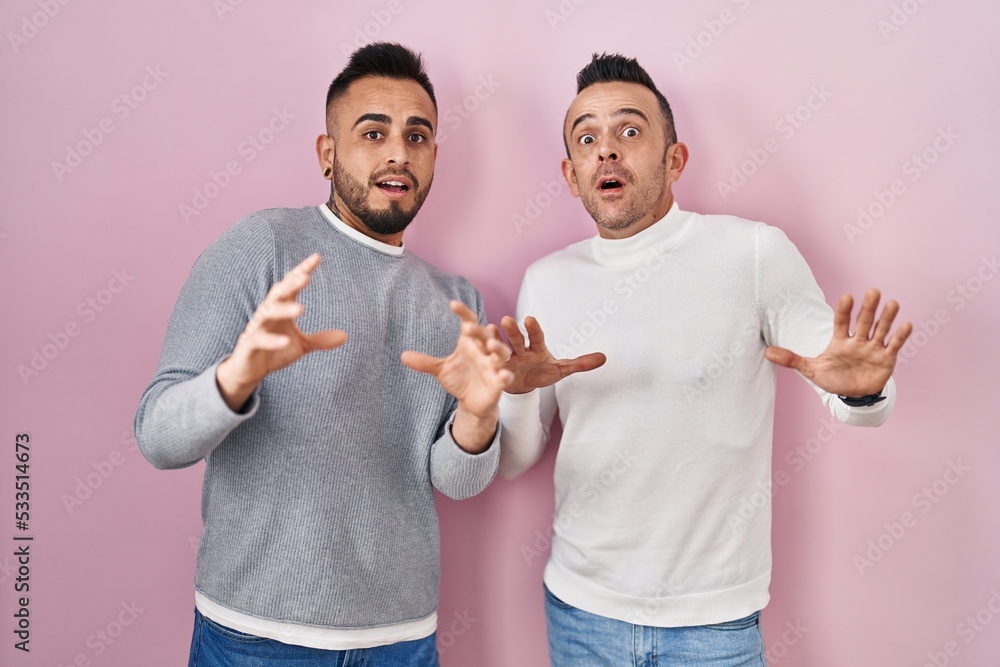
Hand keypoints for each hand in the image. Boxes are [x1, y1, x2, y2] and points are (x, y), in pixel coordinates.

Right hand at [217, 253, 346, 410]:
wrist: (249, 370)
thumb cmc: (274, 351)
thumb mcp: (301, 345)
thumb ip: (320, 339)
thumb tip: (345, 335)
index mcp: (280, 309)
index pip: (291, 285)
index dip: (302, 271)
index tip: (316, 258)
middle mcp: (267, 314)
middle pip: (277, 293)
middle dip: (290, 284)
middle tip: (306, 277)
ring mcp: (256, 328)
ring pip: (267, 313)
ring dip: (283, 309)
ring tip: (301, 309)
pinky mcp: (248, 345)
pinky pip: (258, 339)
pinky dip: (271, 340)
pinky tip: (286, 342)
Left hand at [401, 301, 512, 451]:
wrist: (471, 402)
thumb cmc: (459, 379)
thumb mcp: (441, 370)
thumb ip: (425, 362)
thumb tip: (403, 355)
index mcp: (471, 343)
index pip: (469, 322)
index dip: (463, 313)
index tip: (452, 304)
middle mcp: (484, 351)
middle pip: (485, 336)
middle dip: (479, 331)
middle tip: (467, 327)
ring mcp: (493, 367)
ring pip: (500, 353)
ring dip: (498, 348)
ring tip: (490, 344)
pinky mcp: (499, 383)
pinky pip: (505, 378)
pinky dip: (506, 376)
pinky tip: (504, 375)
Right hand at [493, 315, 605, 393]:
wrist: (524, 384)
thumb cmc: (543, 373)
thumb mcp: (561, 371)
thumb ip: (580, 363)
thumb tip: (605, 358)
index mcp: (537, 348)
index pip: (537, 337)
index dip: (533, 329)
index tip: (529, 319)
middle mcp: (521, 349)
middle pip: (517, 339)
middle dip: (512, 331)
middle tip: (506, 320)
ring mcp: (507, 358)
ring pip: (500, 347)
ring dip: (493, 340)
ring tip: (486, 331)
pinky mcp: (496, 369)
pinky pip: (489, 360)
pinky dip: (483, 354)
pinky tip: (474, 345)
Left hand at [764, 288, 912, 396]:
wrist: (853, 394)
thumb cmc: (833, 378)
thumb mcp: (811, 370)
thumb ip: (791, 360)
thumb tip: (766, 352)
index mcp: (840, 340)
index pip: (841, 322)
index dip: (844, 310)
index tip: (846, 297)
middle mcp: (858, 341)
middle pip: (864, 321)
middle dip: (868, 307)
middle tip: (873, 291)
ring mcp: (873, 348)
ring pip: (881, 329)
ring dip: (887, 317)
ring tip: (892, 303)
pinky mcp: (886, 358)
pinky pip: (894, 345)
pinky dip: (900, 336)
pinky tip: (906, 324)